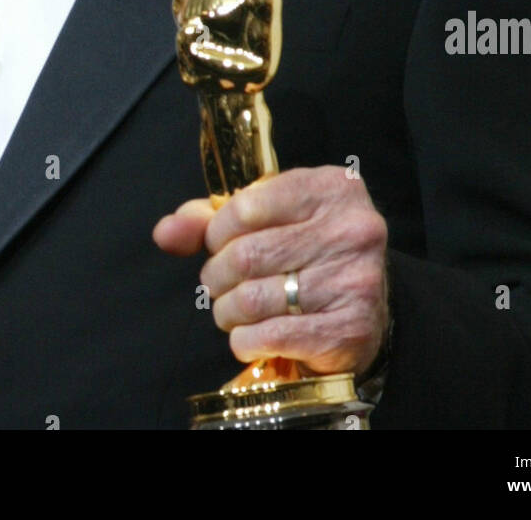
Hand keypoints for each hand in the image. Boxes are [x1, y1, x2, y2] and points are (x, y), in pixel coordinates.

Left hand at [153, 165, 388, 378]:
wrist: (364, 313)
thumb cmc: (306, 256)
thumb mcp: (268, 220)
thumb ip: (212, 219)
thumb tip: (166, 232)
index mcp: (332, 188)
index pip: (246, 206)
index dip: (217, 232)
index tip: (217, 245)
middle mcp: (352, 229)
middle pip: (246, 255)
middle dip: (217, 276)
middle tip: (219, 284)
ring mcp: (356, 280)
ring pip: (254, 298)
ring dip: (228, 312)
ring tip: (233, 311)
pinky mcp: (351, 328)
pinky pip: (272, 336)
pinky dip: (246, 340)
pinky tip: (250, 337)